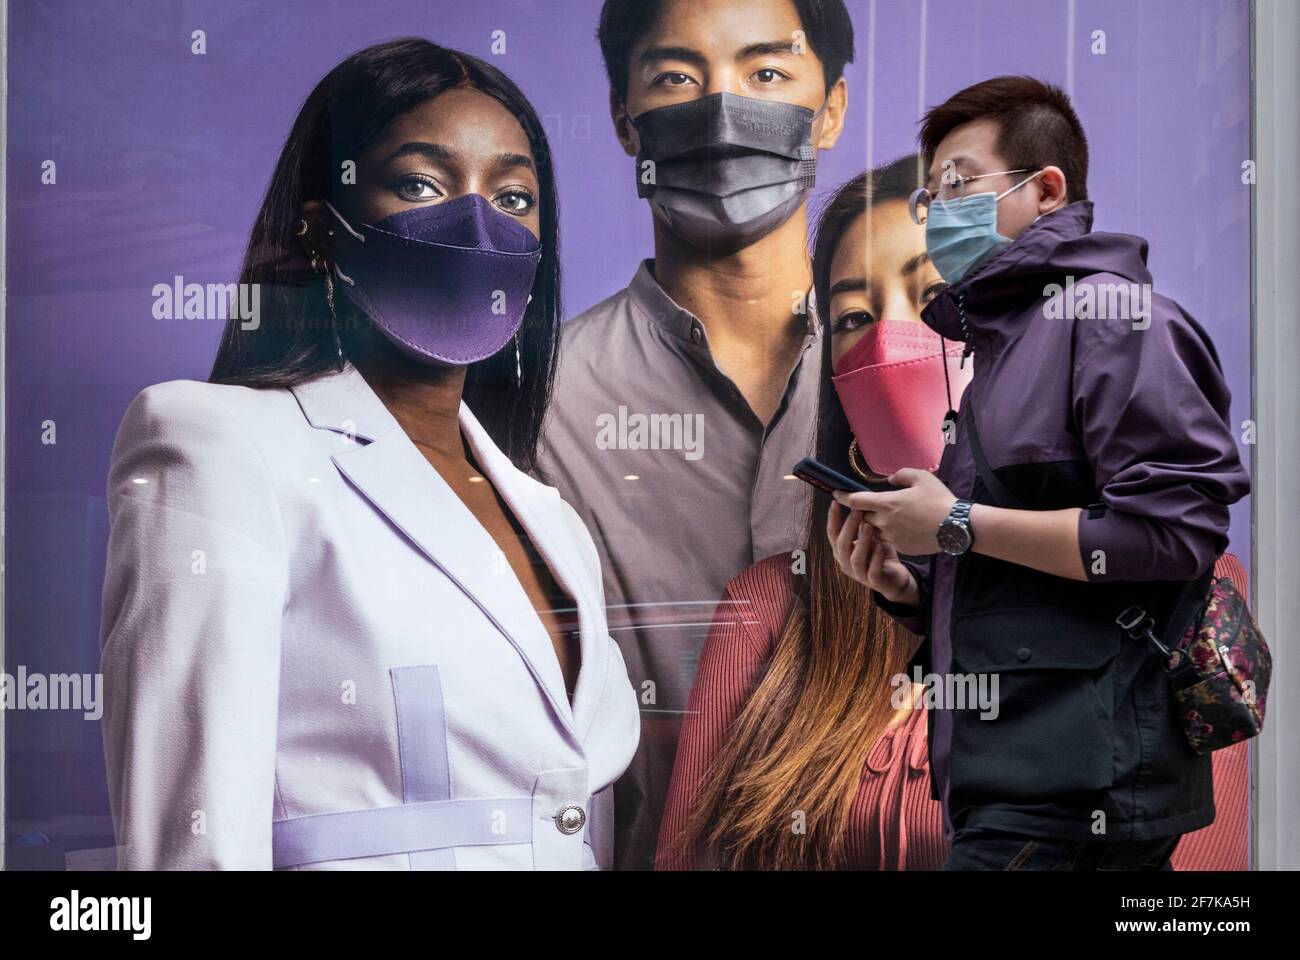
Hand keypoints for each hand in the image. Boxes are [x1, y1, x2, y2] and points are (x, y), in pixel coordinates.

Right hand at [826, 498, 918, 605]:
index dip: (832, 518)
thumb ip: (862, 524)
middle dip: (848, 527)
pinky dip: (876, 558)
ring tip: (869, 526)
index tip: (836, 501)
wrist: (894, 579)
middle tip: (857, 511)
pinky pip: (872, 571)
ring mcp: (859, 574)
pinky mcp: (874, 582)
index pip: (832, 533)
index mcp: (842, 551)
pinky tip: (881, 545)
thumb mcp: (869, 537)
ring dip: (861, 541)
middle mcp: (846, 563)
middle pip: (841, 545)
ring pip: (855, 558)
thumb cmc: (879, 554)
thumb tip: (860, 501)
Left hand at [831, 468, 956, 556]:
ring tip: (889, 517)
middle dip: (863, 511)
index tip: (836, 494)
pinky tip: (904, 527)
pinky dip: (890, 534)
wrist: (956, 527)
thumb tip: (890, 481)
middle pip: (862, 517)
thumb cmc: (939, 500)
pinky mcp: (901, 547)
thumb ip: (900, 475)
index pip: (855, 501)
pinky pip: (888, 540)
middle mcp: (885, 522)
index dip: (844, 497)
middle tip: (869, 504)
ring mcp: (892, 537)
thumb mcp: (921, 477)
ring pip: (873, 531)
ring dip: (875, 524)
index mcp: (887, 503)